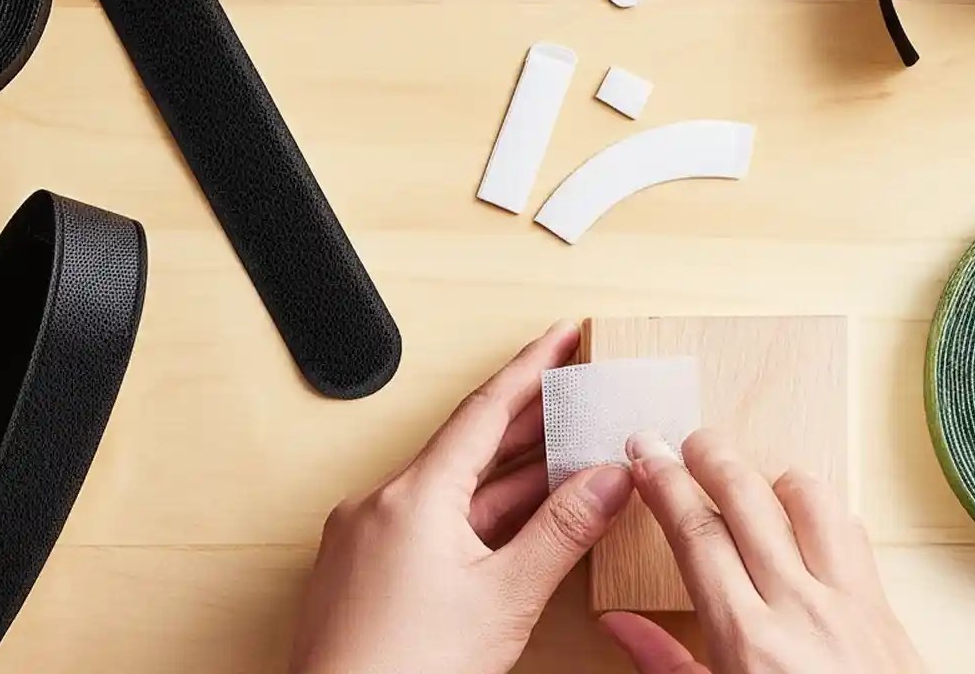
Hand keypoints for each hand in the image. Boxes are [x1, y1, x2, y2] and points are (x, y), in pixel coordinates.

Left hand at [290, 322, 634, 673]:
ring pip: (452, 486)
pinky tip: (519, 515)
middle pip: (469, 443)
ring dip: (511, 473)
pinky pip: (431, 518)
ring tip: (567, 449)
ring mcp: (369, 535)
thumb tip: (609, 479)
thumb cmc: (407, 672)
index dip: (531, 367)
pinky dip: (479, 511)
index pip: (484, 410)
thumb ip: (561, 531)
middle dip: (529, 418)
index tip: (562, 335)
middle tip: (577, 389)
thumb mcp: (505, 598)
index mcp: (413, 496)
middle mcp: (381, 503)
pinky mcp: (366, 566)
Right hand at [601, 431, 924, 673]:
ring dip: (770, 475)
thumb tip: (617, 625)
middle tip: (684, 440)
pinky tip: (800, 515)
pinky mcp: (884, 604)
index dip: (664, 485)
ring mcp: (849, 601)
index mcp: (747, 641)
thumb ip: (665, 663)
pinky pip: (851, 530)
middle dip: (709, 456)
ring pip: (809, 499)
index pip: (696, 533)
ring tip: (744, 476)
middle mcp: (800, 608)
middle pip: (747, 499)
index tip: (644, 456)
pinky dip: (822, 508)